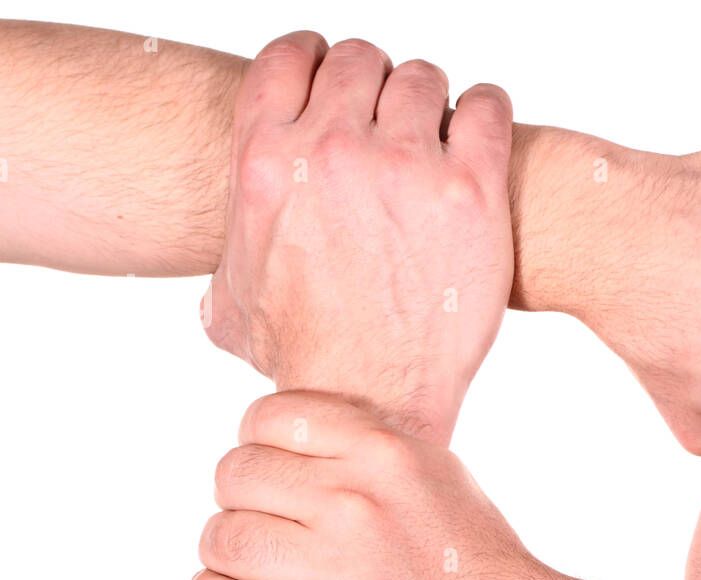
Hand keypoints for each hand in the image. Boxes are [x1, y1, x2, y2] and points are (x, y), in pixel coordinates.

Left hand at [189, 391, 552, 579]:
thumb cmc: (475, 560)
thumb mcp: (437, 474)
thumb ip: (366, 446)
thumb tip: (290, 427)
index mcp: (385, 453)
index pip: (271, 417)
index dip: (258, 443)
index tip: (271, 471)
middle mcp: (356, 504)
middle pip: (237, 475)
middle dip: (239, 499)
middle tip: (262, 524)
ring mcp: (337, 572)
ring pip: (223, 538)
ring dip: (225, 553)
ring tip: (251, 565)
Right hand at [202, 32, 513, 442]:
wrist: (371, 401)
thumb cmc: (303, 361)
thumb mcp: (233, 310)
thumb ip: (223, 272)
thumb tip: (214, 290)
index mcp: (266, 160)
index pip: (291, 56)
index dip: (319, 64)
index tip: (340, 88)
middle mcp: (331, 150)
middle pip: (363, 61)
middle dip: (378, 87)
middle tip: (395, 124)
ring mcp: (404, 166)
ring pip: (425, 80)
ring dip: (433, 103)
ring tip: (440, 139)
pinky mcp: (469, 189)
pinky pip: (486, 107)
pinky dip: (486, 113)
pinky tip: (480, 137)